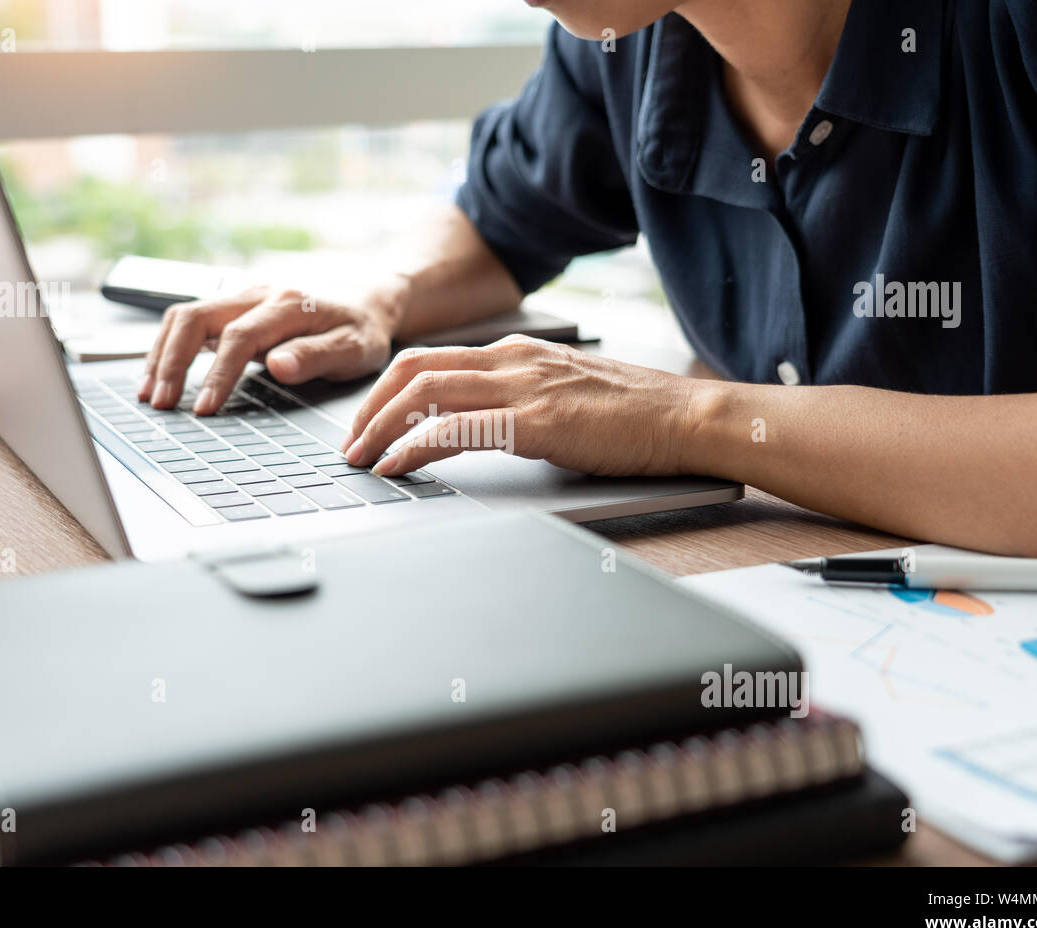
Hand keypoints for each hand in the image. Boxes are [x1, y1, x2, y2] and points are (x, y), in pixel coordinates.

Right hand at [137, 285, 398, 413]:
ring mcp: (242, 298)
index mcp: (288, 304)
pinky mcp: (233, 308)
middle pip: (197, 317)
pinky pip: (190, 321)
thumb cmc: (361, 329)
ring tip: (150, 393)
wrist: (366, 299)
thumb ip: (316, 356)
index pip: (240, 337)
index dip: (218, 374)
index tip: (205, 408)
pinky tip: (159, 375)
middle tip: (160, 402)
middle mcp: (258, 294)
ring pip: (185, 315)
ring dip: (161, 353)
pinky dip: (169, 347)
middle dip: (172, 361)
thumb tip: (277, 366)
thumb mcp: (354, 348)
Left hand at [342, 335, 693, 476]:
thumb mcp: (564, 392)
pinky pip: (457, 428)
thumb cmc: (634, 414)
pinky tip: (398, 467)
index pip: (429, 359)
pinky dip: (416, 447)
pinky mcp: (537, 422)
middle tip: (349, 445)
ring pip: (424, 394)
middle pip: (412, 370)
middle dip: (368, 409)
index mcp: (516, 351)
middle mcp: (512, 359)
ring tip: (362, 459)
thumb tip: (478, 424)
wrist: (687, 418)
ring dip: (381, 429)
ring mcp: (523, 387)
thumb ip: (519, 398)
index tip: (366, 423)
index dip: (384, 390)